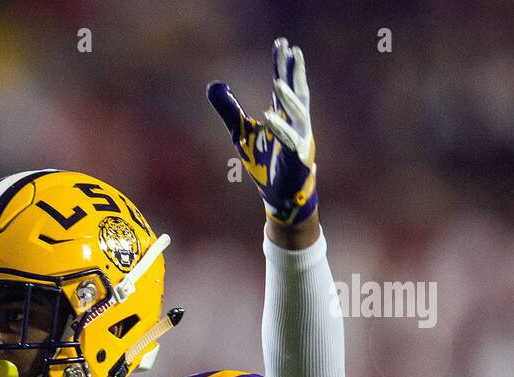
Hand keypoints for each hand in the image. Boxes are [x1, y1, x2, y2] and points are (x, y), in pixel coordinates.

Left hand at [207, 38, 316, 225]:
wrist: (280, 196)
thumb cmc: (264, 163)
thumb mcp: (240, 132)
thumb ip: (229, 109)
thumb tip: (213, 84)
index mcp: (284, 115)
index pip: (284, 84)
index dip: (282, 65)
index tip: (281, 44)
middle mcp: (296, 124)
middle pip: (296, 92)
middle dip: (293, 72)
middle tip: (291, 50)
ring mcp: (299, 140)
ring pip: (297, 115)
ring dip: (288, 98)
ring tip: (277, 82)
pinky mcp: (297, 158)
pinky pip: (289, 141)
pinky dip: (280, 129)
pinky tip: (268, 117)